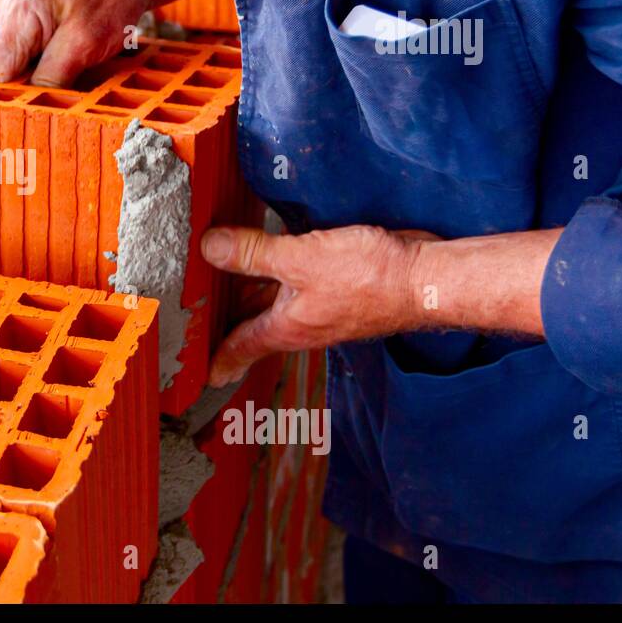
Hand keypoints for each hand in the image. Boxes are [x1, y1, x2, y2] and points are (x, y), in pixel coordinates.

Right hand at [0, 0, 148, 86]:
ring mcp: (5, 5)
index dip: (17, 93)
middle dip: (26, 80)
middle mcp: (4, 1)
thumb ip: (48, 80)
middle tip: (63, 73)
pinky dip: (33, 59)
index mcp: (19, 5)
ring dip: (31, 70)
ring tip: (63, 56)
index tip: (44, 99)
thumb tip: (24, 109)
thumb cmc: (110, 5)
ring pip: (6, 61)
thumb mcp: (83, 49)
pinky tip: (55, 50)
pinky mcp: (12, 12)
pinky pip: (13, 50)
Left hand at [200, 225, 428, 385]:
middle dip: (225, 316)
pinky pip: (294, 281)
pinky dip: (275, 270)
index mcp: (286, 327)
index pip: (240, 346)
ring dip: (248, 289)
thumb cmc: (371, 278)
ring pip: (273, 299)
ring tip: (220, 274)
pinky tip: (268, 251)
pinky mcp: (337, 286)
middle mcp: (301, 321)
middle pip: (252, 320)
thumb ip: (253, 253)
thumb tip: (210, 247)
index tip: (205, 375)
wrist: (424, 278)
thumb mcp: (300, 260)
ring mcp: (320, 305)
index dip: (219, 359)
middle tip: (197, 310)